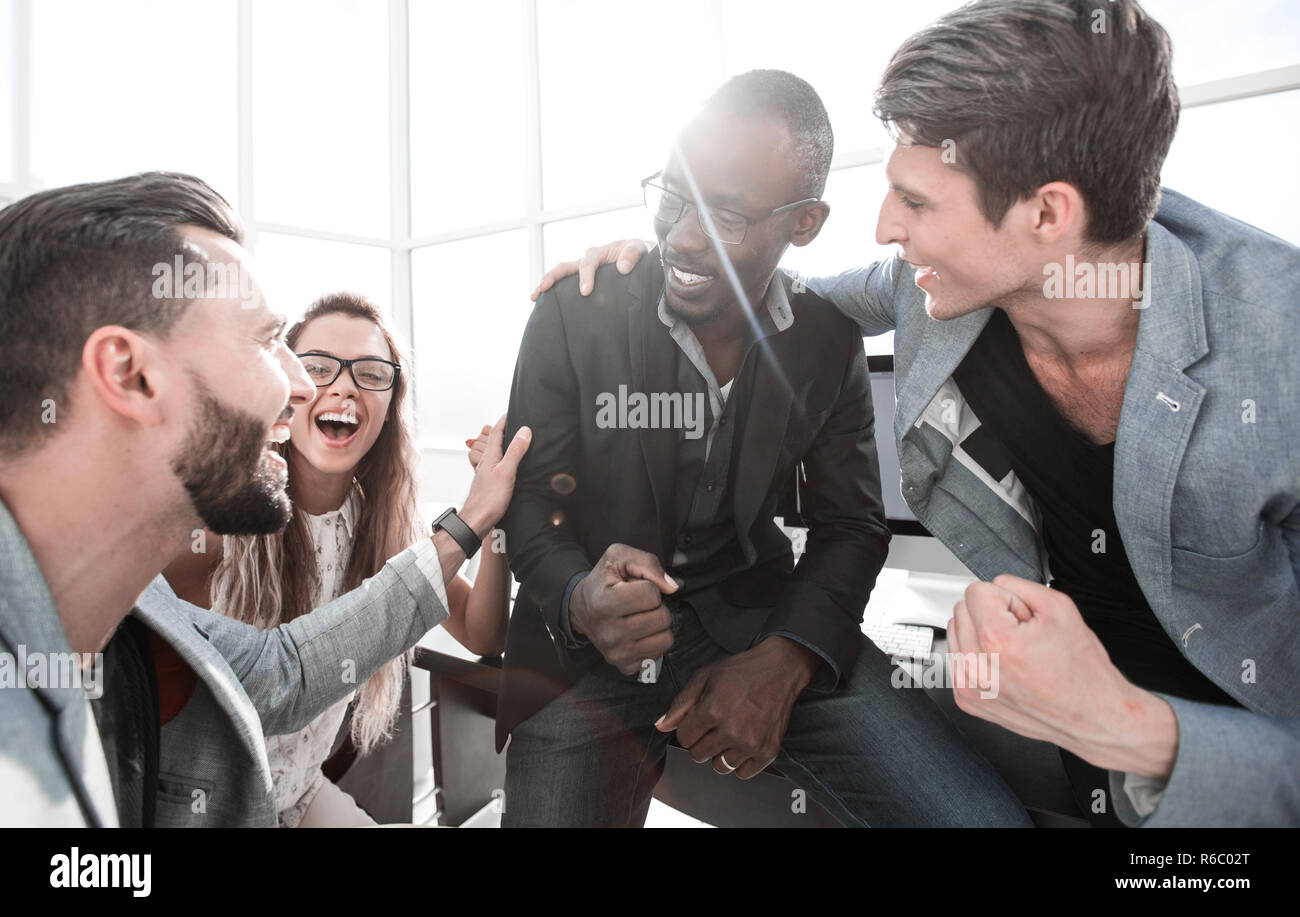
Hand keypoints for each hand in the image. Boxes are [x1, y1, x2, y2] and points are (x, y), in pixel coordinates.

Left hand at [458, 415, 530, 537]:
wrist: (476, 521)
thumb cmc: (488, 499)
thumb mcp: (506, 472)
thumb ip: (515, 451)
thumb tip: (524, 431)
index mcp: (490, 457)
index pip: (496, 433)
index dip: (503, 421)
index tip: (510, 412)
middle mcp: (487, 464)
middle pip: (493, 442)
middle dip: (502, 430)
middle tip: (511, 423)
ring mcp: (487, 474)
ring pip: (494, 454)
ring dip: (502, 445)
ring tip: (510, 441)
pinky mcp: (490, 485)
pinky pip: (496, 466)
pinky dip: (503, 460)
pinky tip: (508, 467)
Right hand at [529, 239, 649, 300]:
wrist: (643, 261)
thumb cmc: (641, 254)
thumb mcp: (640, 248)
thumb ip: (633, 254)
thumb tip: (622, 268)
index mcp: (600, 253)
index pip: (588, 263)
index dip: (585, 276)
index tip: (585, 292)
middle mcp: (588, 261)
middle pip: (565, 266)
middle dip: (553, 277)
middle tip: (543, 289)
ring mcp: (584, 273)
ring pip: (562, 275)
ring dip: (547, 284)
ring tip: (534, 297)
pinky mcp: (585, 283)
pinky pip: (567, 286)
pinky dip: (555, 294)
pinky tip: (546, 305)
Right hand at [569, 543, 676, 674]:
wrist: (582, 608)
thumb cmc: (603, 581)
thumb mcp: (618, 557)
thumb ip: (648, 563)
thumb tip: (672, 587)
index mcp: (603, 603)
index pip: (651, 594)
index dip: (648, 586)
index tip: (634, 587)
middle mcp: (608, 633)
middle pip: (662, 618)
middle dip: (656, 606)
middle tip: (639, 604)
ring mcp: (616, 653)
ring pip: (665, 639)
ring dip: (658, 624)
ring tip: (642, 617)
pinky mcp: (624, 665)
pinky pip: (659, 654)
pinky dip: (654, 641)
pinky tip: (640, 632)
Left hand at [655, 636, 818, 778]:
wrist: (779, 670)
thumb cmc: (740, 671)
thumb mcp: (704, 677)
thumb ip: (680, 704)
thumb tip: (660, 727)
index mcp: (713, 710)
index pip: (684, 738)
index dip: (688, 728)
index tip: (699, 718)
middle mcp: (732, 730)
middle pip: (699, 755)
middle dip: (701, 741)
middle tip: (715, 724)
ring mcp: (751, 743)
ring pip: (720, 767)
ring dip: (720, 753)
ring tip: (730, 733)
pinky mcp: (768, 751)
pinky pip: (743, 773)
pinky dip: (740, 761)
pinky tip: (743, 742)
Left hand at [948, 574, 1177, 779]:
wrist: (1092, 716)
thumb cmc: (1082, 672)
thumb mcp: (1060, 608)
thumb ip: (1019, 585)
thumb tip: (996, 584)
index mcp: (997, 641)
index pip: (975, 591)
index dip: (1006, 598)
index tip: (1022, 616)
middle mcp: (977, 667)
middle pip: (962, 609)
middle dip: (991, 614)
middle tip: (1022, 634)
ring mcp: (969, 687)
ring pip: (957, 632)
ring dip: (981, 634)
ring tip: (1015, 651)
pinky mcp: (966, 699)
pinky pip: (959, 658)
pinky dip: (978, 656)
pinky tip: (1006, 666)